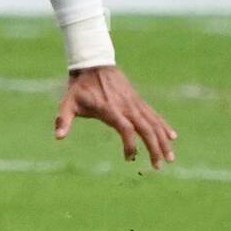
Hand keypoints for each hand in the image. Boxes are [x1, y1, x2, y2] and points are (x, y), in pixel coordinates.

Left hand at [54, 65, 176, 169]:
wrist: (94, 63)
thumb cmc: (79, 87)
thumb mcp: (68, 103)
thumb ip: (63, 120)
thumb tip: (58, 137)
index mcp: (110, 109)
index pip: (126, 129)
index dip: (130, 145)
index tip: (129, 158)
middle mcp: (126, 106)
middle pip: (146, 129)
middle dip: (155, 148)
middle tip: (158, 166)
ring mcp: (134, 103)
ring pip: (154, 123)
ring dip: (163, 140)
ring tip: (170, 158)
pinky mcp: (138, 100)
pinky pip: (154, 115)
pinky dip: (163, 125)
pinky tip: (172, 136)